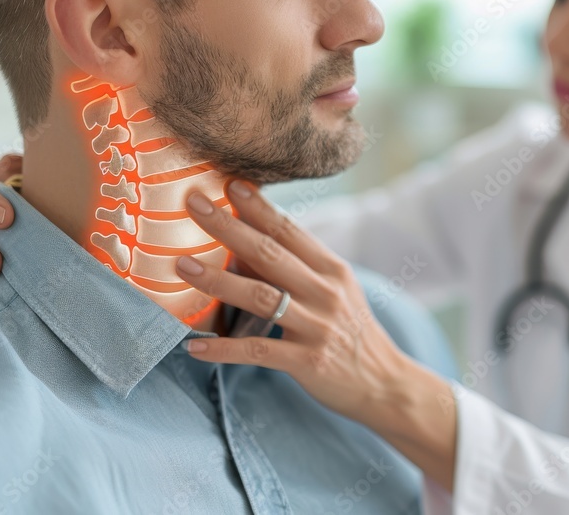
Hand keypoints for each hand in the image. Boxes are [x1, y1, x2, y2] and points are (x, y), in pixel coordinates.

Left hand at [175, 181, 456, 487]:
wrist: (386, 384)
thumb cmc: (352, 334)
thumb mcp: (335, 293)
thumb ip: (297, 270)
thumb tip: (243, 247)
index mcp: (332, 270)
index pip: (290, 230)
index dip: (258, 206)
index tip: (228, 183)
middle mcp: (326, 292)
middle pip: (270, 253)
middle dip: (228, 226)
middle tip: (193, 204)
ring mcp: (317, 326)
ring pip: (261, 296)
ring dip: (218, 280)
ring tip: (182, 266)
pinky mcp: (308, 361)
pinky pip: (257, 352)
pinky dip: (223, 350)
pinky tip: (194, 347)